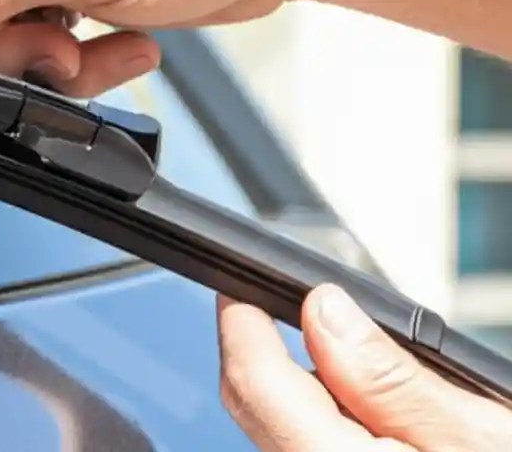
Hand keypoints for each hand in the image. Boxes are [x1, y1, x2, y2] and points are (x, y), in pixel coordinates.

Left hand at [218, 284, 511, 450]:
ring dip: (301, 400)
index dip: (241, 325)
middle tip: (288, 311)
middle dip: (263, 355)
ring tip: (358, 375)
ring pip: (278, 438)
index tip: (242, 289)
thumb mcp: (483, 437)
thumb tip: (325, 312)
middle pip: (256, 412)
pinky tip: (369, 426)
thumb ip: (390, 377)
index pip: (255, 386)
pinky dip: (323, 433)